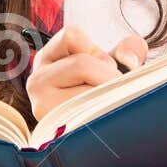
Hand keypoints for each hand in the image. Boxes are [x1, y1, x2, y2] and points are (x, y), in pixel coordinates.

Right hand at [25, 24, 146, 120]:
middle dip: (106, 75)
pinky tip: (100, 118)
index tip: (102, 66)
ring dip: (105, 96)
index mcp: (47, 58)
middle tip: (107, 89)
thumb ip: (130, 48)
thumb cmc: (100, 89)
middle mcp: (37, 80)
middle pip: (81, 64)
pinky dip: (102, 114)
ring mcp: (42, 106)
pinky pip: (86, 115)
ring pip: (85, 90)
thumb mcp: (112, 62)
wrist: (94, 131)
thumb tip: (129, 61)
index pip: (71, 35)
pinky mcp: (53, 130)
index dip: (95, 50)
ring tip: (102, 104)